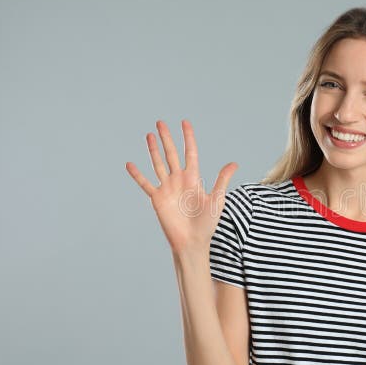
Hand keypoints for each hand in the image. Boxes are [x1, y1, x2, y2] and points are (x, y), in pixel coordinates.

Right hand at [126, 119, 237, 253]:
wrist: (192, 242)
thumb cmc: (207, 224)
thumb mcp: (217, 200)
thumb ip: (222, 180)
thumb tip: (234, 163)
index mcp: (193, 178)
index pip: (190, 152)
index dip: (188, 137)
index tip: (185, 123)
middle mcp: (179, 180)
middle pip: (172, 154)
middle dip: (167, 138)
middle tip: (161, 122)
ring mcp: (167, 188)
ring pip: (158, 164)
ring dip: (153, 150)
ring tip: (149, 135)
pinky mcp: (157, 198)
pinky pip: (146, 183)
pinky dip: (137, 174)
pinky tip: (130, 164)